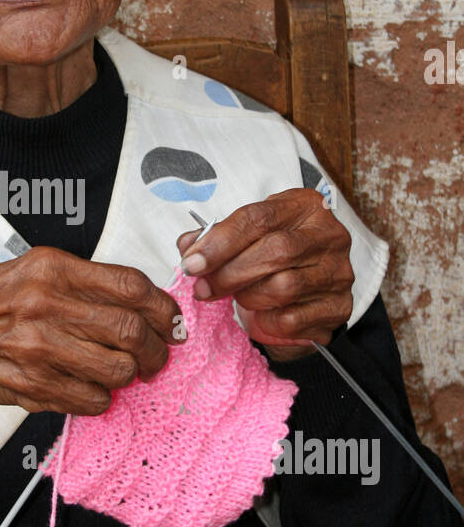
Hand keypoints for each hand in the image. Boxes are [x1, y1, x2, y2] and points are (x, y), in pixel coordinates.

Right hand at [0, 246, 183, 417]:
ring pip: (117, 369)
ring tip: (124, 374)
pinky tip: (89, 389)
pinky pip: (89, 400)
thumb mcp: (28, 272)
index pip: (130, 284)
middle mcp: (44, 303)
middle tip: (158, 357)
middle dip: (157, 349)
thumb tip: (141, 303)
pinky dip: (99, 399)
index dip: (162, 306)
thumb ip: (81, 284)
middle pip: (132, 330)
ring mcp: (35, 347)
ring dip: (130, 376)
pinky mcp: (28, 385)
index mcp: (50, 268)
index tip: (170, 320)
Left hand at [175, 188, 353, 360]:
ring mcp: (339, 272)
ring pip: (283, 287)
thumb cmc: (275, 257)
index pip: (259, 218)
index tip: (192, 262)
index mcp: (305, 206)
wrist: (309, 292)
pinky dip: (267, 321)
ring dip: (248, 297)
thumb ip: (217, 237)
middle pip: (275, 251)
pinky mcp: (339, 307)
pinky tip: (263, 314)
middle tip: (203, 287)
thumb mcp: (248, 236)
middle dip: (230, 273)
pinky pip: (292, 319)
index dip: (220, 242)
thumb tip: (188, 246)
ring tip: (239, 296)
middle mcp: (329, 235)